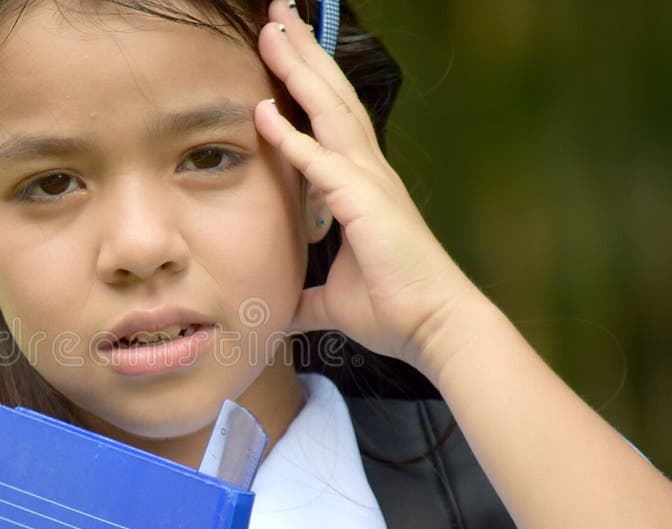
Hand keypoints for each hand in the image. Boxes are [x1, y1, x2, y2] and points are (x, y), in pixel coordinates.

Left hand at [254, 0, 480, 373]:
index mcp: (362, 184)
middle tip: (276, 14)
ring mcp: (370, 183)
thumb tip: (280, 308)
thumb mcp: (332, 299)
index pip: (329, 118)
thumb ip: (304, 295)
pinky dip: (292, 137)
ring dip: (299, 69)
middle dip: (302, 53)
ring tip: (273, 28)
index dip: (305, 80)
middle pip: (330, 97)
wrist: (432, 329)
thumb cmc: (393, 309)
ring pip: (329, 111)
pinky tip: (264, 111)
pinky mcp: (365, 205)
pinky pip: (321, 164)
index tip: (283, 48)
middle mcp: (368, 172)